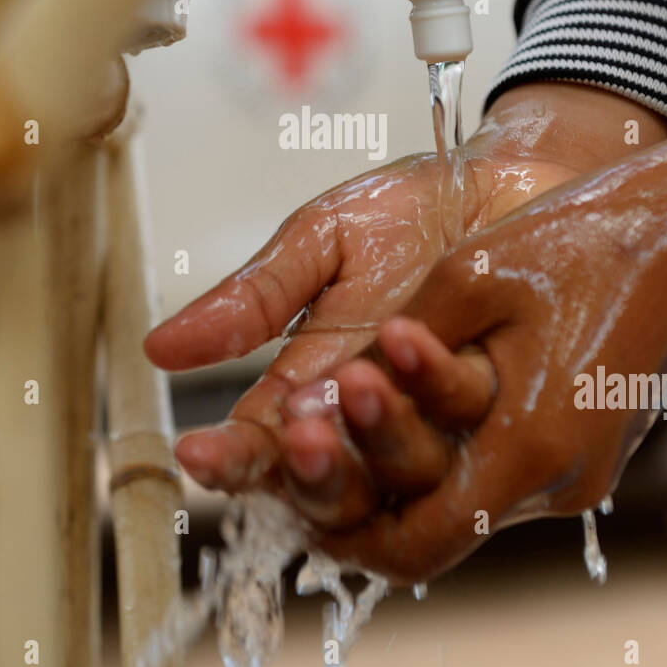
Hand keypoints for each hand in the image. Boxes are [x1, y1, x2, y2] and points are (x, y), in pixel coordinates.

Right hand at [145, 84, 666, 514]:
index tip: (196, 451)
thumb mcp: (318, 242)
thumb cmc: (410, 210)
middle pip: (336, 493)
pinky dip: (440, 381)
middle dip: (314, 471)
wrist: (508, 173)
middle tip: (300, 432)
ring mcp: (443, 421)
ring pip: (407, 472)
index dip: (231, 460)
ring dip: (380, 432)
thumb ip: (253, 299)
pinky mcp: (509, 404)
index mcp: (316, 393)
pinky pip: (475, 417)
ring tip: (359, 379)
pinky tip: (415, 340)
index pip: (263, 451)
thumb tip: (158, 350)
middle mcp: (377, 425)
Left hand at [284, 84, 666, 582]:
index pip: (414, 547)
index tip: (292, 489)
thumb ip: (388, 352)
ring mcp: (579, 470)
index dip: (342, 533)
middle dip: (360, 482)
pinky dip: (450, 443)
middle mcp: (559, 481)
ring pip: (464, 497)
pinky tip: (415, 388)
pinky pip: (500, 469)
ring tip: (351, 393)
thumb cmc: (583, 241)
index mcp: (530, 450)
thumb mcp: (466, 277)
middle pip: (432, 528)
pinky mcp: (585, 448)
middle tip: (302, 433)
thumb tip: (319, 396)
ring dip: (403, 457)